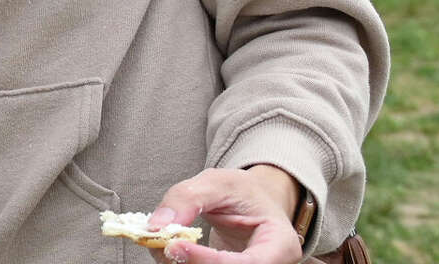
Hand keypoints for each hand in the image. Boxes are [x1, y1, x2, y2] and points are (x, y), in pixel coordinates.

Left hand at [151, 165, 305, 263]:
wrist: (253, 202)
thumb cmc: (244, 192)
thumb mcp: (217, 182)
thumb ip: (187, 198)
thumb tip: (157, 226)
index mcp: (280, 244)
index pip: (247, 263)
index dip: (208, 260)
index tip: (175, 246)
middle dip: (189, 263)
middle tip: (161, 242)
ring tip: (164, 241)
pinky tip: (171, 249)